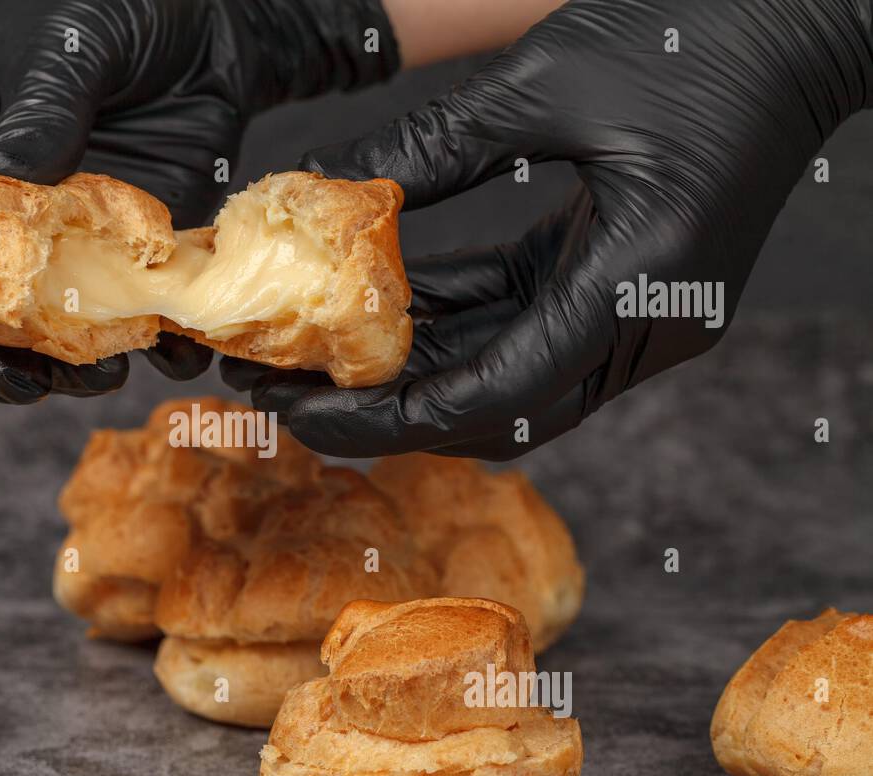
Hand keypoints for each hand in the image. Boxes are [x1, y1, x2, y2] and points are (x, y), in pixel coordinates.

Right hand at [0, 0, 397, 402]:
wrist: (209, 18)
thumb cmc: (115, 3)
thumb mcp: (69, 41)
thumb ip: (40, 110)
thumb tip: (4, 183)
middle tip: (28, 387)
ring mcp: (47, 238)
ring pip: (31, 332)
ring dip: (60, 370)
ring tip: (100, 380)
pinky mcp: (113, 254)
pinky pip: (113, 319)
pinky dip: (139, 347)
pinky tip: (165, 353)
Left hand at [228, 0, 872, 455]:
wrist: (803, 21)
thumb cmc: (698, 33)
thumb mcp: (547, 81)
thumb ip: (438, 146)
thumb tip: (337, 187)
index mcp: (637, 287)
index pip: (495, 396)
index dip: (389, 416)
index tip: (303, 411)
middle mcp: (647, 327)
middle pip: (498, 409)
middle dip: (390, 409)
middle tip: (291, 395)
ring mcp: (644, 316)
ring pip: (510, 376)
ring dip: (418, 371)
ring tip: (319, 358)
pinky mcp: (630, 290)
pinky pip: (529, 328)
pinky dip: (459, 326)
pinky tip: (385, 311)